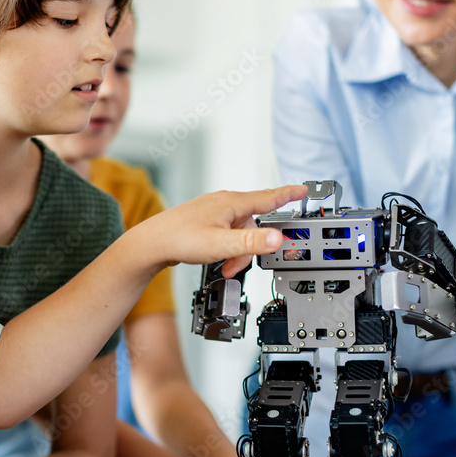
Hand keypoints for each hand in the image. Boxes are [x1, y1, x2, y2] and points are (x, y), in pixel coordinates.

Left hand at [139, 185, 307, 277]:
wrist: (151, 244)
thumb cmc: (180, 239)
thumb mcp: (221, 244)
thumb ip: (251, 242)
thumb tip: (277, 238)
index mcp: (231, 203)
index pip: (268, 198)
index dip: (288, 195)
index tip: (304, 190)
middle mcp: (223, 204)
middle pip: (253, 224)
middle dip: (251, 247)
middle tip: (238, 265)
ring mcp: (214, 213)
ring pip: (240, 232)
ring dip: (237, 251)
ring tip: (224, 266)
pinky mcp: (205, 222)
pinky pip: (227, 235)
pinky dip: (227, 249)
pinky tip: (215, 258)